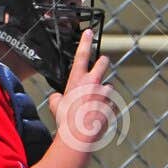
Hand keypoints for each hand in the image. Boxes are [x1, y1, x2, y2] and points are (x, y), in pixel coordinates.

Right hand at [48, 30, 116, 150]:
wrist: (79, 135)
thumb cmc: (66, 121)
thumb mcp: (55, 107)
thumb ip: (56, 98)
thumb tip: (56, 97)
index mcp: (77, 80)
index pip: (81, 55)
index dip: (85, 41)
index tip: (89, 31)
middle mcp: (93, 82)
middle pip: (102, 63)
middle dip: (102, 62)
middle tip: (101, 63)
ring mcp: (104, 93)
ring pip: (108, 86)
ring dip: (104, 93)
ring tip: (95, 106)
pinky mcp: (112, 104)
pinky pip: (112, 104)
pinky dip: (108, 109)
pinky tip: (100, 117)